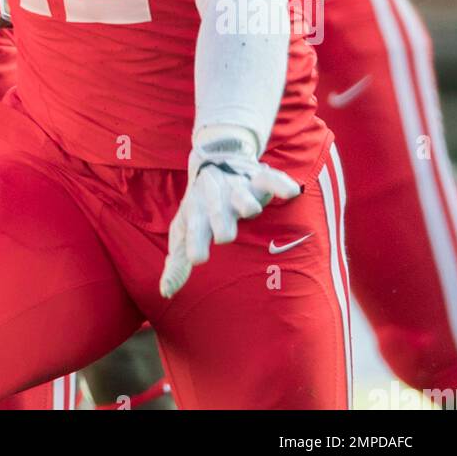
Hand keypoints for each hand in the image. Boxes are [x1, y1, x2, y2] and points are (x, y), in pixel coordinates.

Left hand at [159, 126, 299, 298]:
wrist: (210, 163)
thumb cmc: (198, 209)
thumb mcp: (184, 233)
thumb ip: (177, 263)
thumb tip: (165, 292)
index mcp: (196, 213)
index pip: (194, 228)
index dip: (195, 243)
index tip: (197, 259)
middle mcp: (215, 200)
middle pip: (217, 211)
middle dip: (220, 221)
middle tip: (224, 237)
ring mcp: (236, 189)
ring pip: (240, 194)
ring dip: (244, 201)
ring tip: (251, 210)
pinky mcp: (255, 180)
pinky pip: (269, 180)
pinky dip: (279, 183)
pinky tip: (291, 191)